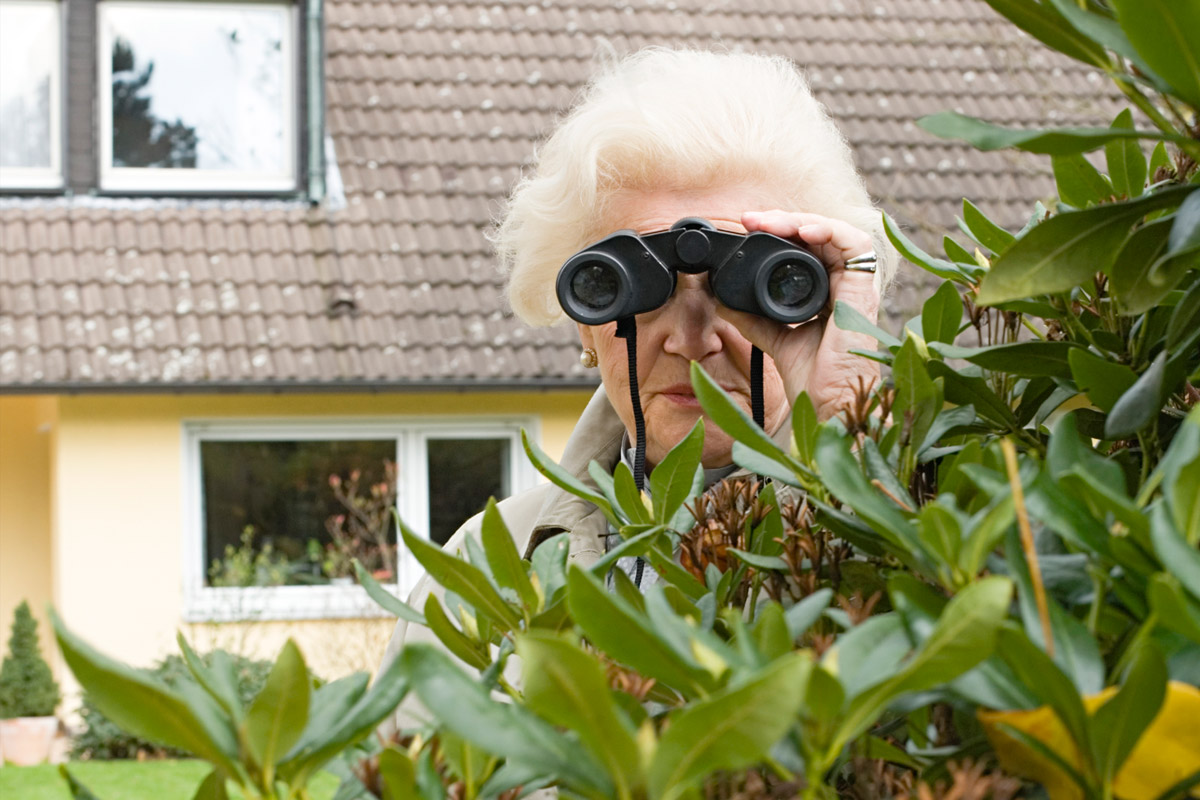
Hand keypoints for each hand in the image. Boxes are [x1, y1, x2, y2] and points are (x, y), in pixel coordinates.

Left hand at [716, 210, 881, 420]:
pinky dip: (830, 230)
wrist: (829, 403)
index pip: (805, 248)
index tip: (747, 229)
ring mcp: (855, 286)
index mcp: (826, 291)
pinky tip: (804, 230)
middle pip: (818, 235)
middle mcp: (843, 284)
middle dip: (783, 221)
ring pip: (834, 233)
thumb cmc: (813, 378)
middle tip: (751, 220)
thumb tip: (721, 300)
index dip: (779, 232)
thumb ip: (752, 317)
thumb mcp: (775, 337)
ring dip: (801, 220)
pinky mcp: (864, 289)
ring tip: (770, 222)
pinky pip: (856, 245)